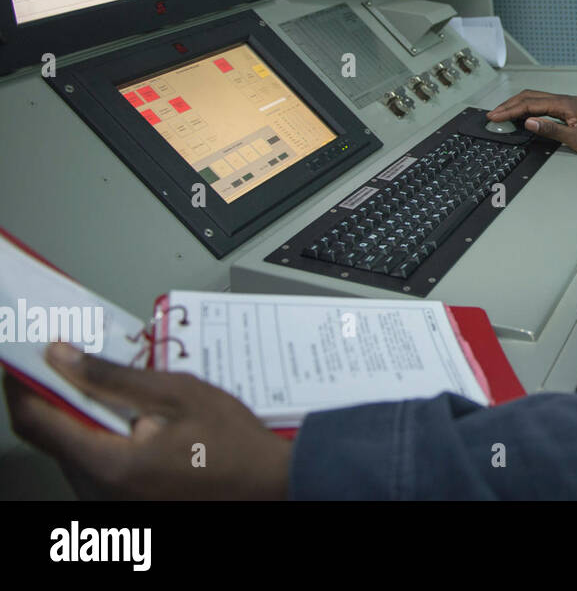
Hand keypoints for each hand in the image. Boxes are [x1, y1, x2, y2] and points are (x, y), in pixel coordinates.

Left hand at [4, 342, 291, 499]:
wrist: (269, 484)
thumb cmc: (233, 442)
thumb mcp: (179, 393)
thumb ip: (114, 376)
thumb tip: (62, 357)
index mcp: (109, 464)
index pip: (36, 421)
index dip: (22, 383)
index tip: (22, 355)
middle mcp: (99, 491)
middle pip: (49, 438)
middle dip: (51, 395)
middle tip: (65, 359)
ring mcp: (109, 502)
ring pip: (68, 451)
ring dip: (73, 415)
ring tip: (100, 384)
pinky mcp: (122, 503)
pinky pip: (90, 465)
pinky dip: (94, 435)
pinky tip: (121, 416)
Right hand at [487, 91, 576, 152]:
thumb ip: (551, 130)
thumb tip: (528, 122)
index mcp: (562, 104)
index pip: (528, 105)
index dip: (508, 111)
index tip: (494, 117)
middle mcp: (562, 99)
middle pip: (528, 97)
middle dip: (508, 105)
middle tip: (493, 115)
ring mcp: (565, 101)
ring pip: (535, 97)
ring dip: (517, 104)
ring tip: (504, 113)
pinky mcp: (569, 105)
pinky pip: (543, 101)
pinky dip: (528, 105)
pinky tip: (525, 113)